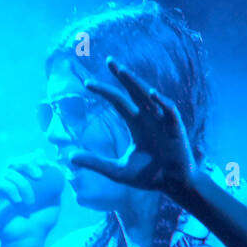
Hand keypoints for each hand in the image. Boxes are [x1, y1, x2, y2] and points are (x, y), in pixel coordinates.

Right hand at [0, 152, 64, 246]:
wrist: (29, 239)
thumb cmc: (41, 221)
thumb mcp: (54, 200)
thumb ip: (55, 183)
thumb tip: (56, 166)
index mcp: (24, 180)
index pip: (25, 160)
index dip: (34, 158)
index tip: (45, 163)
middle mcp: (10, 182)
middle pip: (14, 162)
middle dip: (28, 164)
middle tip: (39, 175)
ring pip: (7, 173)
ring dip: (22, 183)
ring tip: (30, 201)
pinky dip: (9, 189)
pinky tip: (18, 200)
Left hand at [69, 57, 200, 203]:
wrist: (174, 186)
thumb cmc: (149, 178)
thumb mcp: (117, 171)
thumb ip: (95, 162)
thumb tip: (69, 156)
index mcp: (136, 124)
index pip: (118, 101)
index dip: (104, 91)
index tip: (86, 83)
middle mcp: (149, 118)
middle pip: (133, 91)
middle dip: (122, 76)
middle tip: (109, 60)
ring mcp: (163, 122)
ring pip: (149, 96)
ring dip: (137, 83)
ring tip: (123, 71)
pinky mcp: (177, 129)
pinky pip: (170, 111)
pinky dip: (161, 102)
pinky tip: (151, 93)